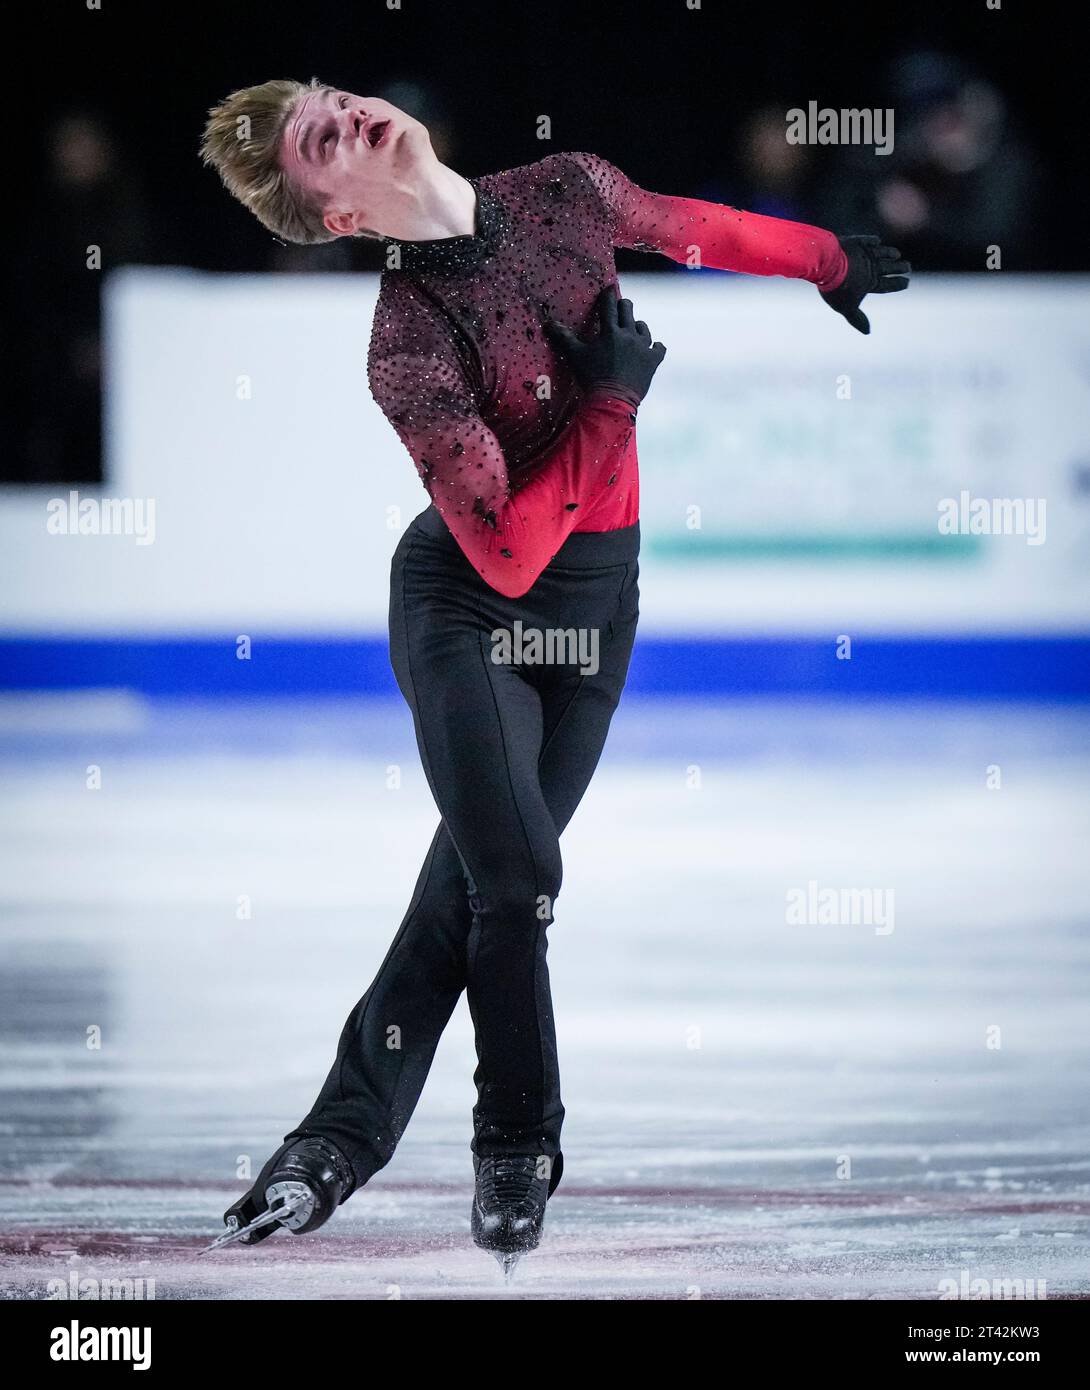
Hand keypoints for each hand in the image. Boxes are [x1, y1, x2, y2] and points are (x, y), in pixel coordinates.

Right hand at [545, 286, 666, 402]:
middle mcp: (629, 334)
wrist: (612, 401)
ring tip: (634, 328)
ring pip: (643, 328)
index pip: (609, 305)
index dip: (608, 294)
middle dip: (623, 306)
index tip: (610, 287)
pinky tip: (655, 347)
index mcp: (610, 331)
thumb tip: (548, 323)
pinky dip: (657, 347)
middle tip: (620, 306)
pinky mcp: (653, 361)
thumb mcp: (575, 356)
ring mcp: (643, 347)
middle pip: (628, 310)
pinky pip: (659, 349)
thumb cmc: (592, 377)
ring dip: (638, 326)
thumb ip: (563, 338)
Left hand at [820, 234, 910, 334]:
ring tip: (897, 254)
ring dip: (890, 254)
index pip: (888, 284)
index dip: (898, 284)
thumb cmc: (836, 289)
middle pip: (888, 267)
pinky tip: (877, 241)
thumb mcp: (846, 307)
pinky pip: (867, 242)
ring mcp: (863, 254)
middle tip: (908, 267)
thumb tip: (868, 332)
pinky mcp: (854, 243)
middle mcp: (871, 266)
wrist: (827, 265)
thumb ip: (857, 318)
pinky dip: (873, 242)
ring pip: (881, 253)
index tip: (907, 282)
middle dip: (899, 267)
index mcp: (871, 282)